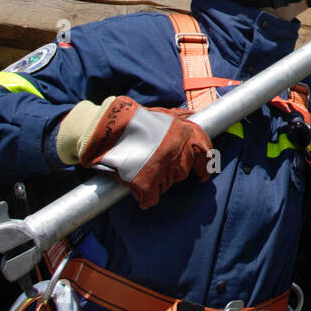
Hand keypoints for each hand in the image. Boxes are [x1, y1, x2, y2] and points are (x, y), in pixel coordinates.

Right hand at [64, 96, 212, 208]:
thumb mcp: (161, 113)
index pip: (206, 154)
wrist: (104, 128)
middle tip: (158, 167)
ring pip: (167, 184)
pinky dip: (145, 196)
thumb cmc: (132, 119)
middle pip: (183, 171)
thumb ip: (178, 117)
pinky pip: (151, 198)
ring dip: (158, 181)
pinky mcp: (146, 183)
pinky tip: (138, 190)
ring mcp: (163, 168)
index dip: (205, 166)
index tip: (203, 175)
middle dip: (173, 171)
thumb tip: (191, 115)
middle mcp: (178, 151)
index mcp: (185, 133)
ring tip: (143, 171)